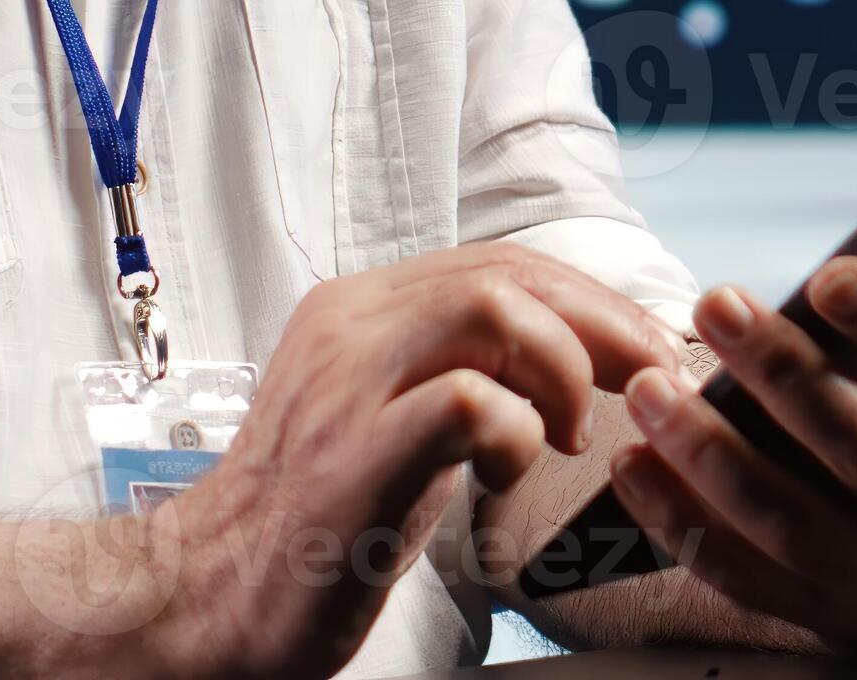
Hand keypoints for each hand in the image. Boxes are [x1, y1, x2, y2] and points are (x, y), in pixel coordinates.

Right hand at [129, 242, 678, 678]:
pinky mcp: (353, 454)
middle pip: (509, 274)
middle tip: (646, 381)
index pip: (501, 262)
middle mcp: (350, 326)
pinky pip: (467, 401)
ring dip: (564, 369)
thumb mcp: (393, 413)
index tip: (642, 347)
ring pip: (493, 310)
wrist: (210, 593)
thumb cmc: (316, 518)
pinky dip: (518, 432)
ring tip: (569, 433)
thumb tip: (575, 353)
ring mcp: (346, 385)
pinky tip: (510, 475)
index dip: (589, 299)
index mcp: (361, 309)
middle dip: (601, 324)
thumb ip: (461, 367)